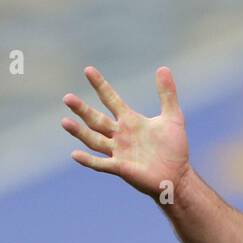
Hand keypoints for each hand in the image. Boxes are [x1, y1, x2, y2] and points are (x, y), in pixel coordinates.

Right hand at [61, 66, 190, 198]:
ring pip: (94, 140)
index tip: (88, 70)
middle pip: (96, 120)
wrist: (178, 175)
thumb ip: (167, 94)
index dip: (100, 85)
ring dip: (80, 132)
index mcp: (130, 121)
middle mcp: (120, 135)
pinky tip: (75, 154)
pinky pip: (102, 164)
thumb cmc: (173, 147)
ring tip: (64, 121)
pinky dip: (89, 160)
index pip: (111, 99)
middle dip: (82, 110)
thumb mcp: (173, 117)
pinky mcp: (121, 168)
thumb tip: (162, 67)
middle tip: (67, 97)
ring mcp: (119, 152)